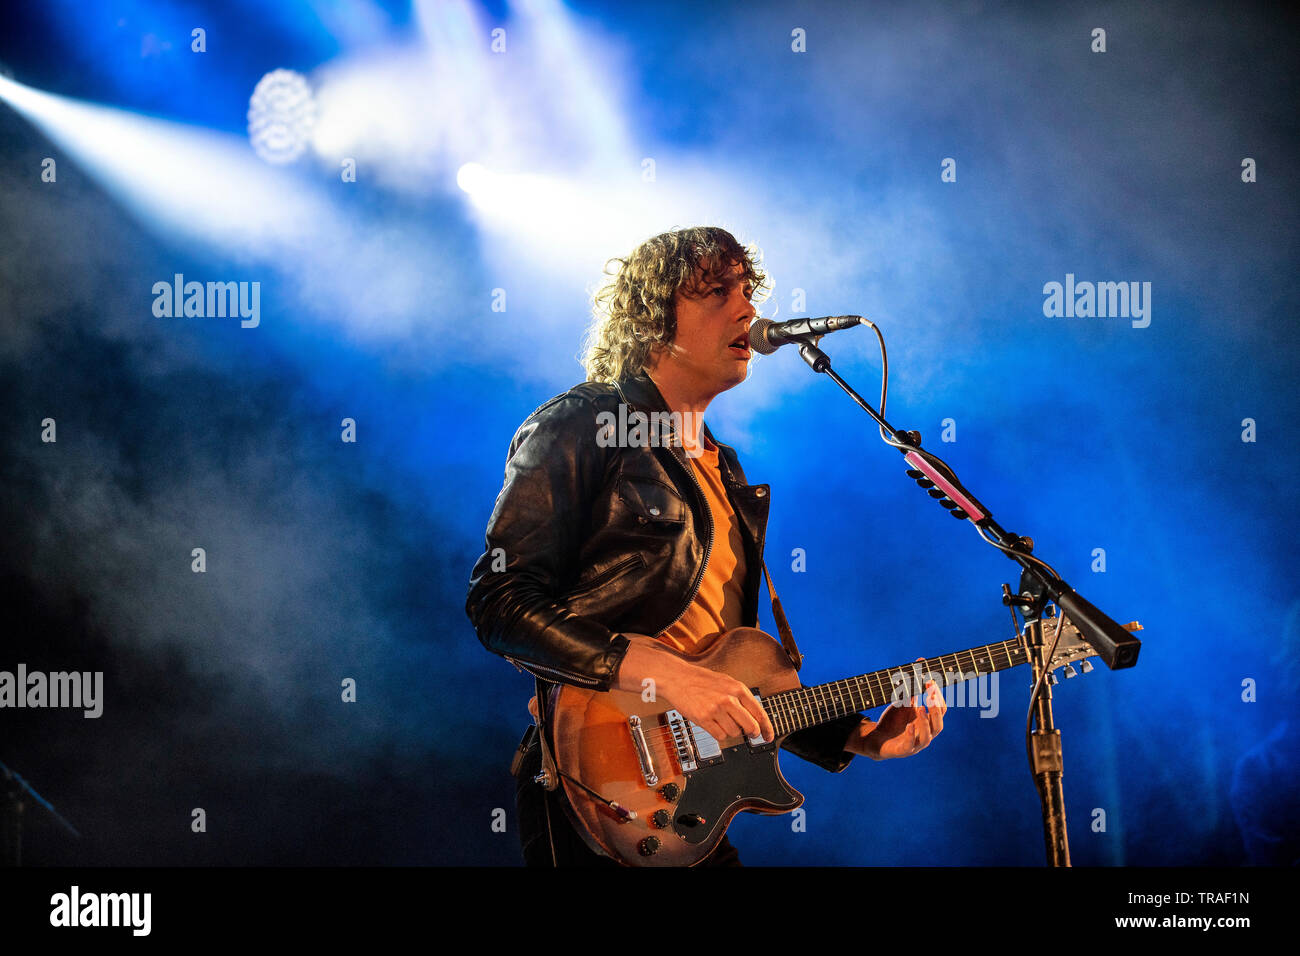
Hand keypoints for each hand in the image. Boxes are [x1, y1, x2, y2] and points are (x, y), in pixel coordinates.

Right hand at [615, 637, 774, 743]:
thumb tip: (755, 717)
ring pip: (734, 733)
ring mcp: (716, 709)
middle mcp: (729, 698)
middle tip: (750, 734)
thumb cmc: (702, 680)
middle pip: (750, 726)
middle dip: (752, 733)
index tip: (768, 737)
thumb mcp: (726, 682)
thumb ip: (741, 697)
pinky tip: (713, 724)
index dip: (767, 728)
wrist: (678, 677)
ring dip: (731, 731)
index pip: (759, 712)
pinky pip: (720, 736)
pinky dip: (719, 734)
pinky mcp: (703, 718)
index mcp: (737, 688)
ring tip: (722, 720)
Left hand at [856, 658, 945, 759]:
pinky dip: (911, 736)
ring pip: (927, 737)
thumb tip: (920, 662)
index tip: (930, 681)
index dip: (937, 696)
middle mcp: (925, 733)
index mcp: (928, 721)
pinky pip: (910, 746)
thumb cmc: (894, 720)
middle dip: (935, 709)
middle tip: (930, 695)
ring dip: (925, 723)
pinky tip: (909, 726)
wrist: (877, 738)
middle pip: (938, 725)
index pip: (940, 710)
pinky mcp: (903, 751)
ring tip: (920, 708)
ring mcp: (915, 744)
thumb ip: (912, 686)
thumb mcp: (903, 701)